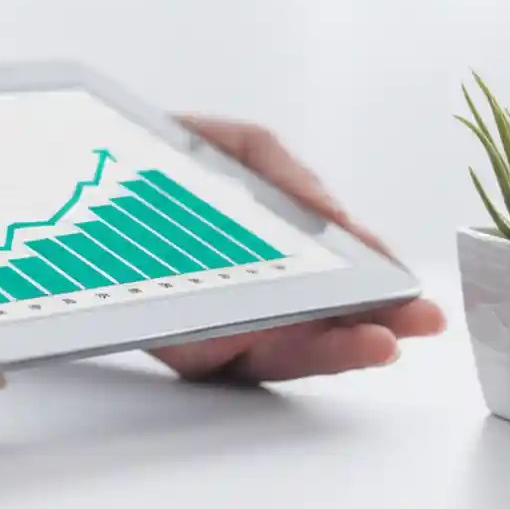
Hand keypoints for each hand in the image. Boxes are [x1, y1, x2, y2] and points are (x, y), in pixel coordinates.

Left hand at [149, 117, 445, 380]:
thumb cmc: (168, 158)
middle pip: (327, 323)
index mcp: (278, 254)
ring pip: (294, 352)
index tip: (414, 286)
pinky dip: (283, 353)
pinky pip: (242, 360)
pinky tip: (315, 341)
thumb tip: (344, 221)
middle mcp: (259, 296)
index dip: (378, 285)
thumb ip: (294, 180)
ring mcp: (226, 325)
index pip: (338, 279)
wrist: (85, 167)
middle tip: (424, 321)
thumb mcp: (242, 148)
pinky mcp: (188, 348)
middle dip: (380, 324)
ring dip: (342, 348)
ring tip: (382, 340)